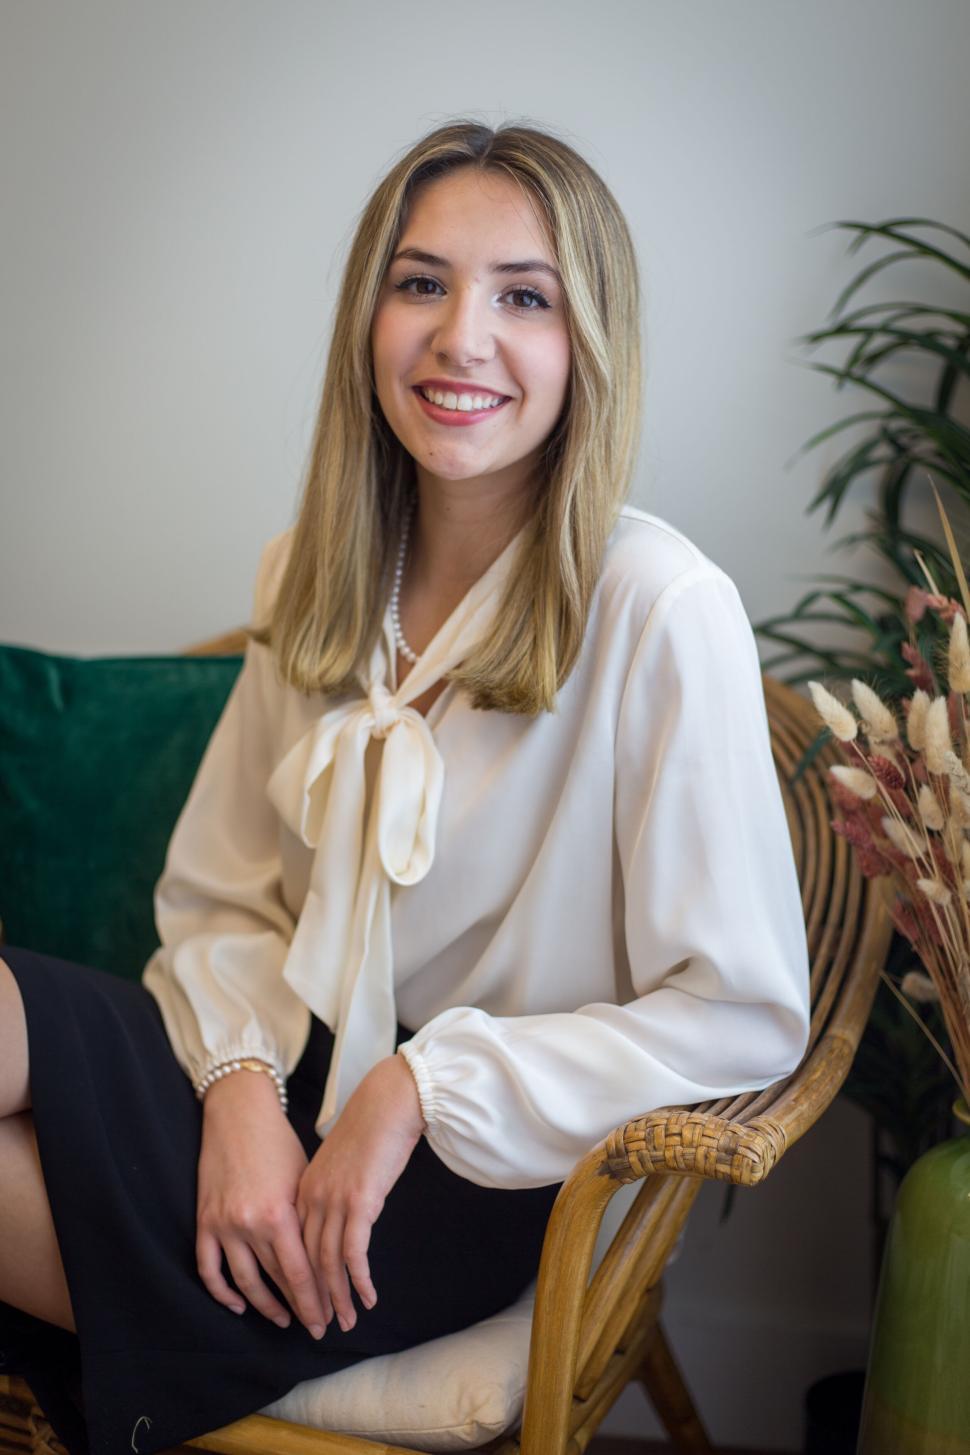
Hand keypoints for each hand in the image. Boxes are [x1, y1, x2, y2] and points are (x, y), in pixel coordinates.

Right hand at [195, 1069, 330, 1337]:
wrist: (238, 1115)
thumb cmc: (278, 1144)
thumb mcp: (303, 1179)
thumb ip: (307, 1221)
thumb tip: (322, 1260)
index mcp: (281, 1213)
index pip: (301, 1272)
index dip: (314, 1300)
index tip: (327, 1318)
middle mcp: (251, 1224)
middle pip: (277, 1281)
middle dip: (299, 1307)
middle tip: (314, 1325)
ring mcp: (224, 1225)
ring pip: (244, 1283)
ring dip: (265, 1306)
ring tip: (282, 1320)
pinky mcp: (205, 1222)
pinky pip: (209, 1269)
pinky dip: (221, 1293)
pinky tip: (238, 1305)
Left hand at [297, 1052, 424, 1332]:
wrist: (388, 1103)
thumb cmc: (370, 1131)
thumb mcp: (340, 1166)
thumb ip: (331, 1193)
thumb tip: (338, 1220)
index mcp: (302, 1190)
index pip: (294, 1247)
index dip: (301, 1281)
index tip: (308, 1304)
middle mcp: (311, 1198)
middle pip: (306, 1261)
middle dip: (315, 1298)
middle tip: (324, 1326)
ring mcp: (333, 1201)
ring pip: (328, 1263)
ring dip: (339, 1297)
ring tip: (348, 1321)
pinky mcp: (359, 1202)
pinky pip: (354, 1253)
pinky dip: (360, 1280)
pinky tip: (369, 1297)